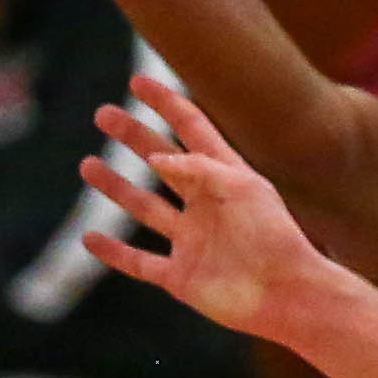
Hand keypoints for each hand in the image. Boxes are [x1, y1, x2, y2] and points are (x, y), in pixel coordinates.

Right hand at [80, 74, 345, 338]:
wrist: (289, 297)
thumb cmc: (275, 239)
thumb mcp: (242, 189)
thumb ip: (199, 168)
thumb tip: (156, 158)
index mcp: (227, 178)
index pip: (192, 130)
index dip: (166, 103)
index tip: (137, 80)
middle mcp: (207, 207)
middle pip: (163, 162)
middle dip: (134, 137)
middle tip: (103, 113)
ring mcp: (193, 242)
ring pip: (145, 208)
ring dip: (117, 187)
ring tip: (88, 164)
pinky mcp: (182, 278)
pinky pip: (139, 262)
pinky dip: (114, 252)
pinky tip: (88, 238)